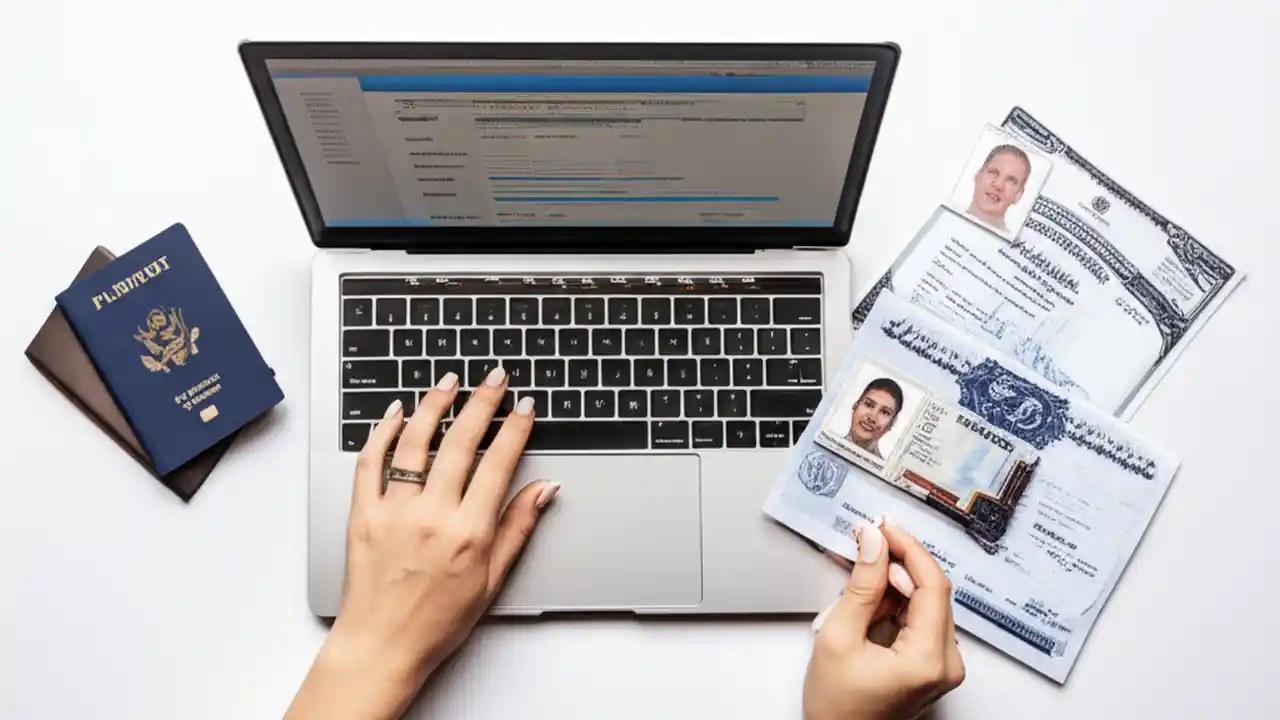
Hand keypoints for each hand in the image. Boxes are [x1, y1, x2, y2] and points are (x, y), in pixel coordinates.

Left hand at [285, 368, 557, 719]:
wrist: (382, 645)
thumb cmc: (437, 620)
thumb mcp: (493, 579)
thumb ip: (518, 527)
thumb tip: (544, 489)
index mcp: (469, 532)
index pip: (499, 463)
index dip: (515, 429)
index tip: (525, 407)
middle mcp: (431, 516)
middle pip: (461, 442)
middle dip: (482, 402)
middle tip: (494, 378)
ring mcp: (393, 512)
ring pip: (415, 442)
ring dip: (434, 405)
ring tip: (449, 383)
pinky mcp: (362, 514)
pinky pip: (370, 462)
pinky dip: (382, 432)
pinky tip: (395, 413)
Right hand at [803, 519, 964, 719]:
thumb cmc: (837, 707)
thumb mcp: (839, 638)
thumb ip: (861, 586)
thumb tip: (873, 543)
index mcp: (928, 659)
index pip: (932, 586)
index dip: (909, 549)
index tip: (885, 527)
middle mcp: (946, 663)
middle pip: (932, 593)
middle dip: (900, 563)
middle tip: (868, 541)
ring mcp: (943, 666)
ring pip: (927, 603)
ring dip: (897, 582)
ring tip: (862, 573)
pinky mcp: (933, 665)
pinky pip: (922, 620)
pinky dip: (898, 602)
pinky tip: (872, 597)